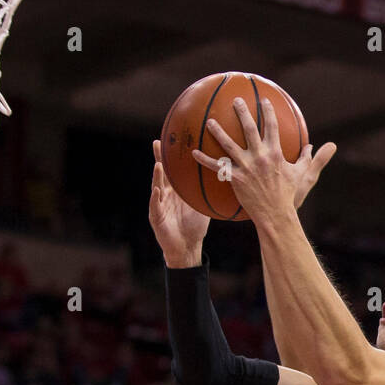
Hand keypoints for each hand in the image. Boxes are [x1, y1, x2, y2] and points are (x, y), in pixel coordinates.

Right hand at [149, 139, 208, 266]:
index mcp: (176, 190)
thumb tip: (229, 178)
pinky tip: (157, 190)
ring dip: (157, 175)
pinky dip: (156, 198)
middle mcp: (166, 194)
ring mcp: (159, 204)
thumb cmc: (194, 226)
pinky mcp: (156, 217)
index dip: (173, 155)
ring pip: (156, 186)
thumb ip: (210, 192)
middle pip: (162, 172)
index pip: (174, 169)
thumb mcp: (203, 204)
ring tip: (159, 164)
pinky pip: (155, 205)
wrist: (186, 247)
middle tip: (158, 142)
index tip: (174, 137)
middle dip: (159, 157)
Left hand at [193, 97, 335, 224]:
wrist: (276, 216)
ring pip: (229, 145)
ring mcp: (246, 167)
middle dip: (242, 113)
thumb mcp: (305, 176)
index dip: (268, 111)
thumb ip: (314, 159)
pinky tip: (193, 153)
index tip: (264, 100)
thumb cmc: (290, 197)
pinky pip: (217, 168)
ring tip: (209, 121)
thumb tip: (328, 146)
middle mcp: (260, 156)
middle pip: (249, 129)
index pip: (272, 126)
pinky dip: (204, 160)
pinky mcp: (235, 179)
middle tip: (236, 101)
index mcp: (275, 153)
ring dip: (218, 132)